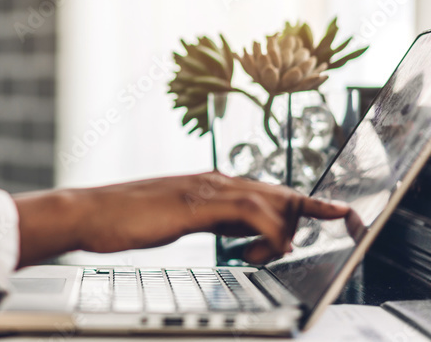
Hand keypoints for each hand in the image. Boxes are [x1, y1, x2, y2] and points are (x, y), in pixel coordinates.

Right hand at [14, 171, 349, 266]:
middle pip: (274, 190)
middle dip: (310, 208)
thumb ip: (210, 222)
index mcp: (207, 184)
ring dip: (286, 225)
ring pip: (266, 198)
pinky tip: (272, 248)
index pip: (263, 190)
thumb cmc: (124, 220)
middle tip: (340, 220)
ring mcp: (204, 190)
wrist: (90, 213)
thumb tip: (239, 233)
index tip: (331, 210)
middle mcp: (211, 181)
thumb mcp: (177, 221)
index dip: (300, 200)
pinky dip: (268, 231)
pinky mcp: (196, 204)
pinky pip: (247, 213)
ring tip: (290, 250)